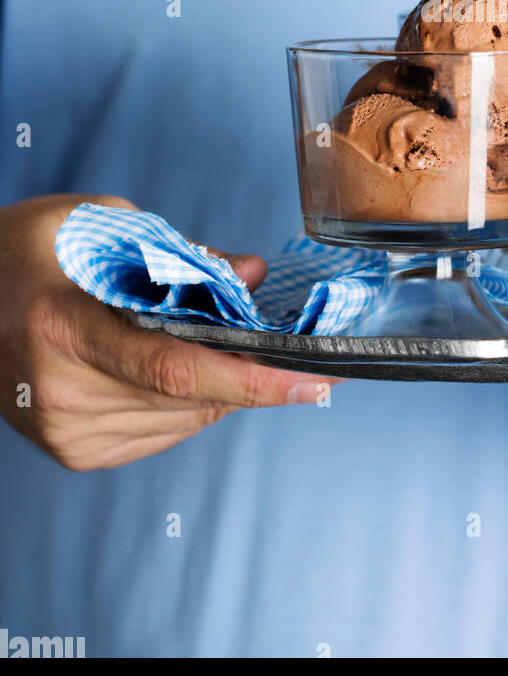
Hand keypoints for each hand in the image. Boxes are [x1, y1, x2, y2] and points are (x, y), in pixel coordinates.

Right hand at [0, 194, 337, 470]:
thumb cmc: (25, 252)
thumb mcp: (99, 224)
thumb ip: (181, 253)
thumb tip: (252, 274)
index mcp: (64, 326)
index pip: (175, 369)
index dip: (251, 380)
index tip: (312, 383)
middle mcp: (62, 390)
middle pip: (189, 398)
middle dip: (249, 373)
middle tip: (286, 346)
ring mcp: (64, 430)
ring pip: (184, 420)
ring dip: (219, 387)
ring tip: (212, 342)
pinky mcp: (72, 451)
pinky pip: (162, 433)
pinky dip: (187, 402)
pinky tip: (174, 365)